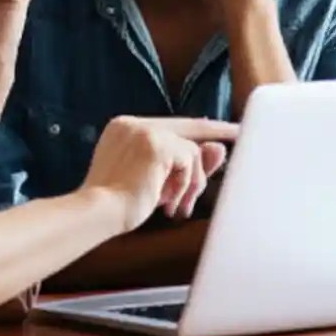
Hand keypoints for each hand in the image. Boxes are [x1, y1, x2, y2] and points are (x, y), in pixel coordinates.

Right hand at [81, 117, 236, 231]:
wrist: (98, 212)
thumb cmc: (118, 205)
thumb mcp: (156, 182)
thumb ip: (183, 166)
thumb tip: (219, 149)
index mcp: (125, 129)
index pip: (170, 126)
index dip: (197, 130)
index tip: (220, 131)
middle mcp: (133, 123)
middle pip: (187, 128)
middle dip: (215, 133)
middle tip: (238, 133)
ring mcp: (144, 131)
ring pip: (191, 150)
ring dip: (191, 182)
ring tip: (177, 206)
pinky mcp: (156, 144)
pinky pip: (189, 160)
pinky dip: (186, 184)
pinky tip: (170, 203)